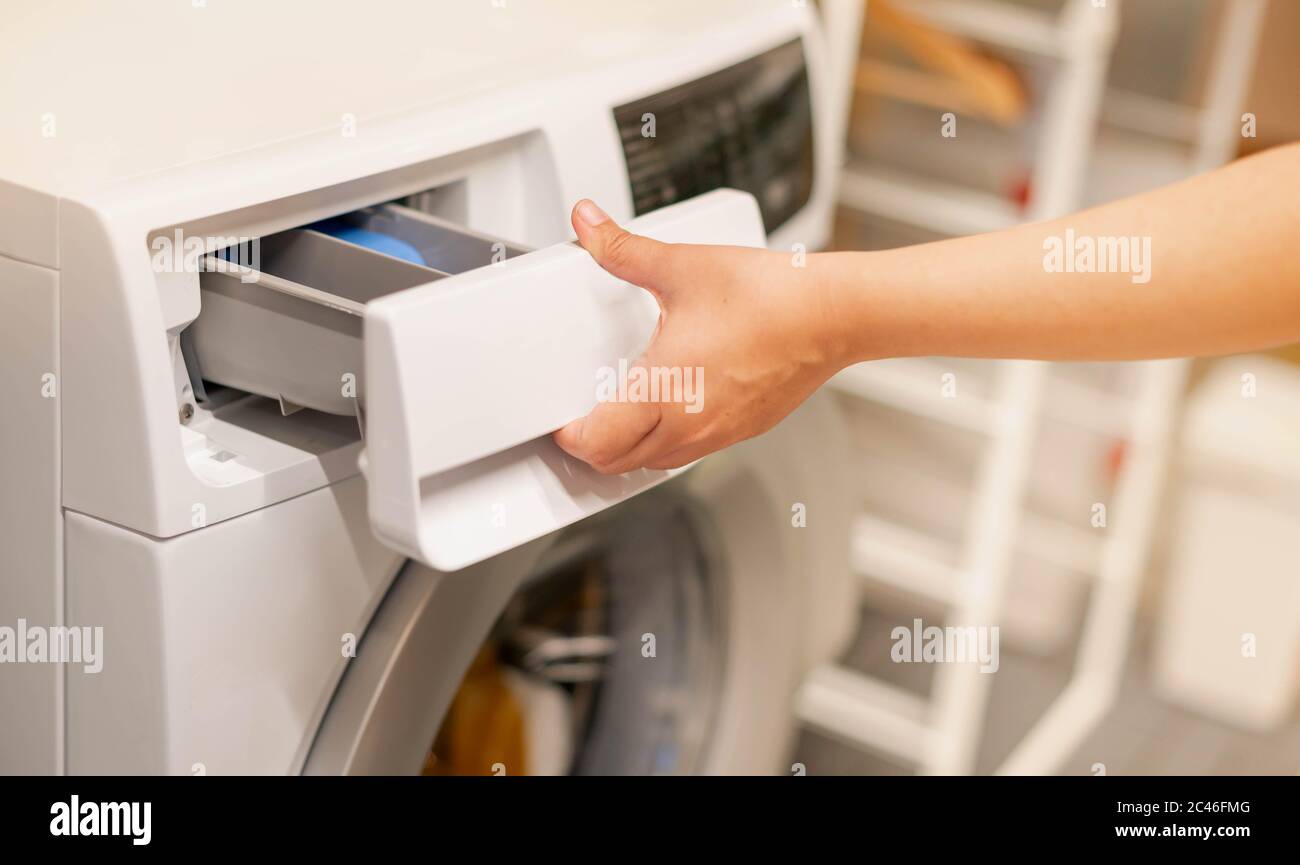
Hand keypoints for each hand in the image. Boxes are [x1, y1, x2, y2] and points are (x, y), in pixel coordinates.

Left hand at [553, 199, 844, 474]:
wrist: (832, 315)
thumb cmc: (769, 298)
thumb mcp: (681, 267)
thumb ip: (623, 249)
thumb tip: (587, 224)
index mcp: (663, 391)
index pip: (596, 442)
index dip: (569, 436)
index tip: (560, 419)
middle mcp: (689, 424)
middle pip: (620, 463)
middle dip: (593, 449)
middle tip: (580, 421)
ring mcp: (718, 433)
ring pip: (656, 463)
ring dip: (630, 449)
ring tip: (619, 417)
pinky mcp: (743, 430)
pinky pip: (691, 452)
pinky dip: (668, 442)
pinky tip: (671, 409)